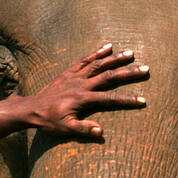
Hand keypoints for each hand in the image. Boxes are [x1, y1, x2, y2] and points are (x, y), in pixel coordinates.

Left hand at [28, 43, 148, 138]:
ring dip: (115, 58)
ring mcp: (74, 76)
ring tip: (131, 53)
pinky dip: (97, 53)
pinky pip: (85, 60)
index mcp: (82, 99)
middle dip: (128, 73)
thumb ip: (83, 129)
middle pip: (109, 76)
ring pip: (98, 64)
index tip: (142, 100)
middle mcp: (81, 84)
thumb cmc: (49, 121)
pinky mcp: (68, 72)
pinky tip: (108, 47)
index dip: (127, 100)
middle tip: (146, 69)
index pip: (110, 98)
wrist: (30, 109)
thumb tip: (101, 131)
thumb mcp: (65, 129)